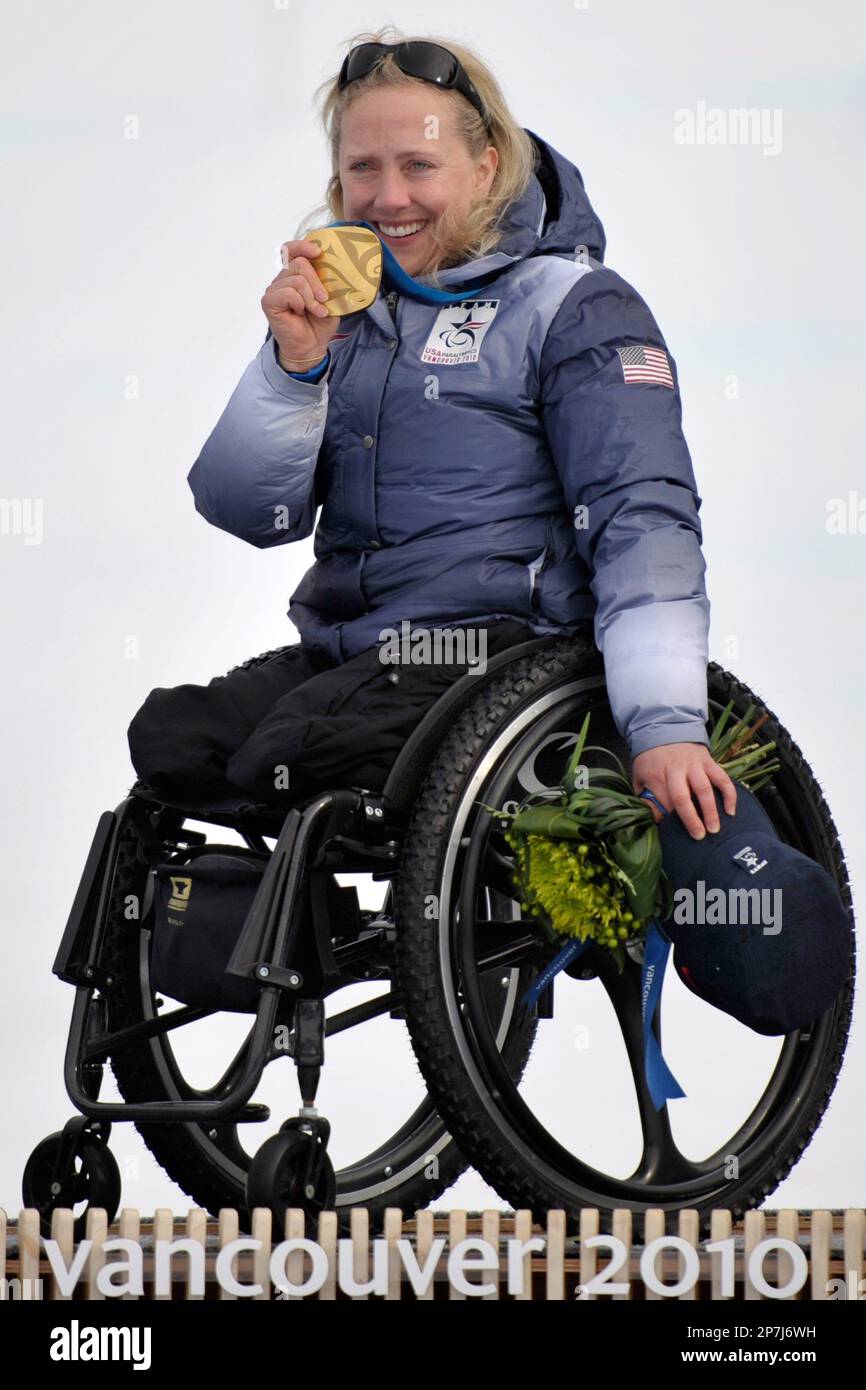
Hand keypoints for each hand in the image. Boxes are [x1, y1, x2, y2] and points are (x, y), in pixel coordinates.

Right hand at [261, 239, 341, 369]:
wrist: (311, 346)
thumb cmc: (319, 322)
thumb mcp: (330, 297)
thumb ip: (328, 280)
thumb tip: (336, 266)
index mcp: (294, 274)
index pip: (291, 249)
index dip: (303, 246)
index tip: (318, 253)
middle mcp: (282, 279)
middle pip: (298, 263)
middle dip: (316, 281)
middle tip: (324, 298)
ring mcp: (274, 289)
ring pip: (296, 280)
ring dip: (311, 298)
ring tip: (317, 311)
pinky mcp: (269, 301)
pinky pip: (288, 293)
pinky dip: (300, 303)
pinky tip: (301, 313)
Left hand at [631, 742, 736, 838]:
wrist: (666, 729)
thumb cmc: (652, 758)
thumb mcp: (639, 774)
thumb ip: (644, 795)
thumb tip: (651, 817)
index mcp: (657, 774)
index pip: (661, 801)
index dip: (665, 818)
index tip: (669, 832)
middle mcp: (676, 769)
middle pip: (683, 797)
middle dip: (691, 819)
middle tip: (699, 836)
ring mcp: (695, 765)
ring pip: (705, 789)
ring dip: (711, 810)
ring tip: (714, 829)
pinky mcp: (709, 762)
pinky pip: (722, 778)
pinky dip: (729, 795)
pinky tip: (731, 811)